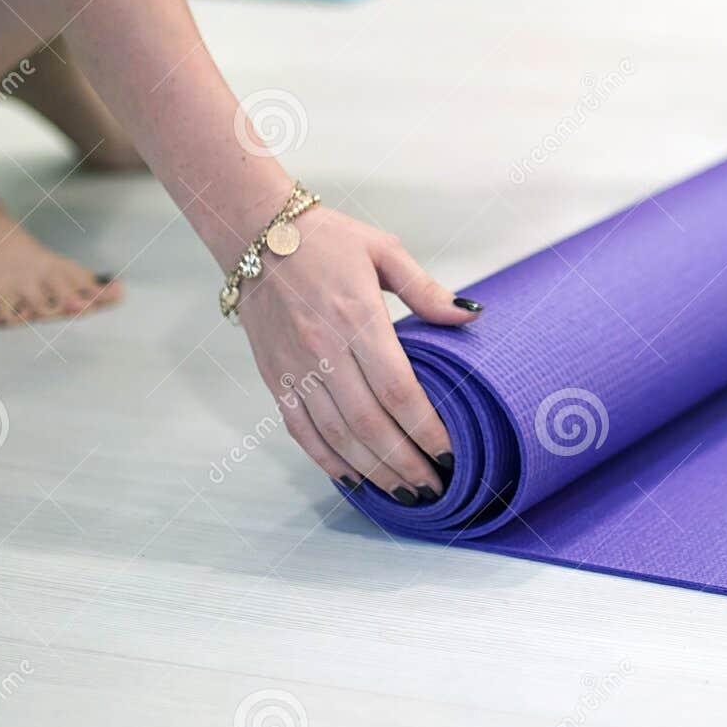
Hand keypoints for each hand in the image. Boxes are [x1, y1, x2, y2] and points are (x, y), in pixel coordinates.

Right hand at [234, 206, 479, 503]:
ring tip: (405, 492)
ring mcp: (295, 367)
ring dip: (373, 471)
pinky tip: (355, 479)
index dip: (426, 429)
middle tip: (435, 487)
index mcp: (357, 317)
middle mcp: (323, 348)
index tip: (451, 454)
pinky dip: (328, 461)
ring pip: (336, 435)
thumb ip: (427, 290)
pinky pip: (301, 430)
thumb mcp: (385, 251)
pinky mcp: (274, 377)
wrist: (256, 233)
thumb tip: (471, 316)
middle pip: (369, 424)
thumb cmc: (328, 241)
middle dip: (405, 463)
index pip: (398, 390)